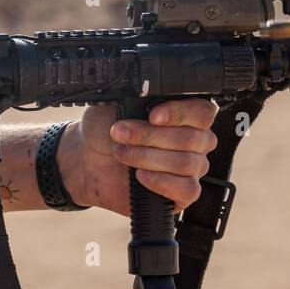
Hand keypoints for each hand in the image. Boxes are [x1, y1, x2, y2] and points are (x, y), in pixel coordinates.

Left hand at [61, 99, 218, 215]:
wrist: (86, 160)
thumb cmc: (104, 131)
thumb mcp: (117, 104)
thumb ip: (137, 97)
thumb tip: (148, 94)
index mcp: (185, 116)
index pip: (203, 112)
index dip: (180, 113)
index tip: (152, 116)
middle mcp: (194, 142)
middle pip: (192, 138)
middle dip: (150, 135)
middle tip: (121, 134)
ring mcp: (190, 169)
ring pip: (187, 163)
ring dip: (148, 157)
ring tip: (122, 153)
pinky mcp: (181, 194)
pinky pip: (188, 189)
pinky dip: (162, 181)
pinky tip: (141, 175)